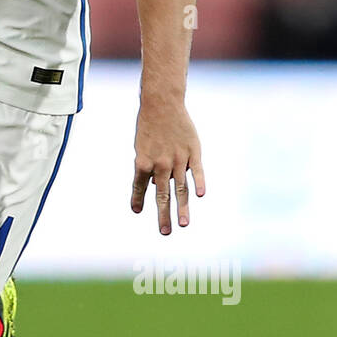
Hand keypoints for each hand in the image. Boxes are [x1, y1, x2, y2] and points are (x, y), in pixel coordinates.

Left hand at [131, 101, 204, 233]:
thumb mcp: (141, 147)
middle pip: (162, 194)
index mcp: (143, 162)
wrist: (161, 103)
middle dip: (163, 215)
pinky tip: (200, 196)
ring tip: (183, 224)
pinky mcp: (193, 151)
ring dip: (182, 207)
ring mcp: (177, 158)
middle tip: (165, 232)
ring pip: (180, 188)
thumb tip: (154, 186)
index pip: (139, 186)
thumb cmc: (149, 127)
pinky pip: (196, 170)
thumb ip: (148, 168)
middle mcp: (160, 163)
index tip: (136, 211)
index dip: (137, 199)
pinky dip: (198, 182)